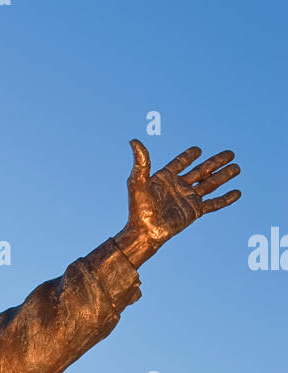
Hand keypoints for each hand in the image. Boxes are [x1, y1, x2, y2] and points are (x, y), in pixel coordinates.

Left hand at [117, 140, 241, 266]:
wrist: (146, 232)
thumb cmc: (138, 209)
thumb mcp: (138, 182)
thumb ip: (141, 162)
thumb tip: (133, 140)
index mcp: (166, 178)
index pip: (180, 163)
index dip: (189, 156)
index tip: (198, 150)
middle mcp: (179, 186)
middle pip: (202, 170)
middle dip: (216, 162)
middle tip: (231, 153)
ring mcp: (188, 198)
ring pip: (211, 184)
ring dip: (224, 175)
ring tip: (237, 167)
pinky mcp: (195, 211)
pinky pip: (214, 203)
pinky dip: (226, 198)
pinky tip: (237, 192)